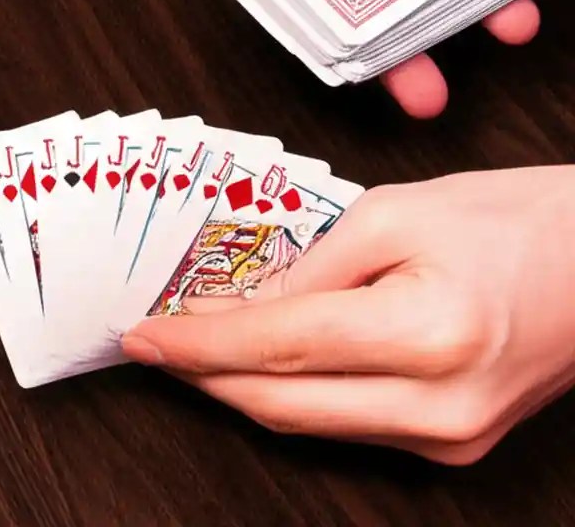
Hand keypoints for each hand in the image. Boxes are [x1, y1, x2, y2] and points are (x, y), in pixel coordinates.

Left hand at [121, 167, 574, 464]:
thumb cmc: (516, 221)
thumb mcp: (397, 212)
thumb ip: (307, 267)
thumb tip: (234, 307)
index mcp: (430, 333)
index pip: (277, 346)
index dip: (197, 344)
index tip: (141, 335)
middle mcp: (441, 405)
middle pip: (281, 402)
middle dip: (204, 374)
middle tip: (153, 344)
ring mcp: (450, 437)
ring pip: (308, 423)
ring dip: (242, 386)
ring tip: (195, 349)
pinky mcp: (455, 446)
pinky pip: (348, 425)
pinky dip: (296, 395)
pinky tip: (262, 364)